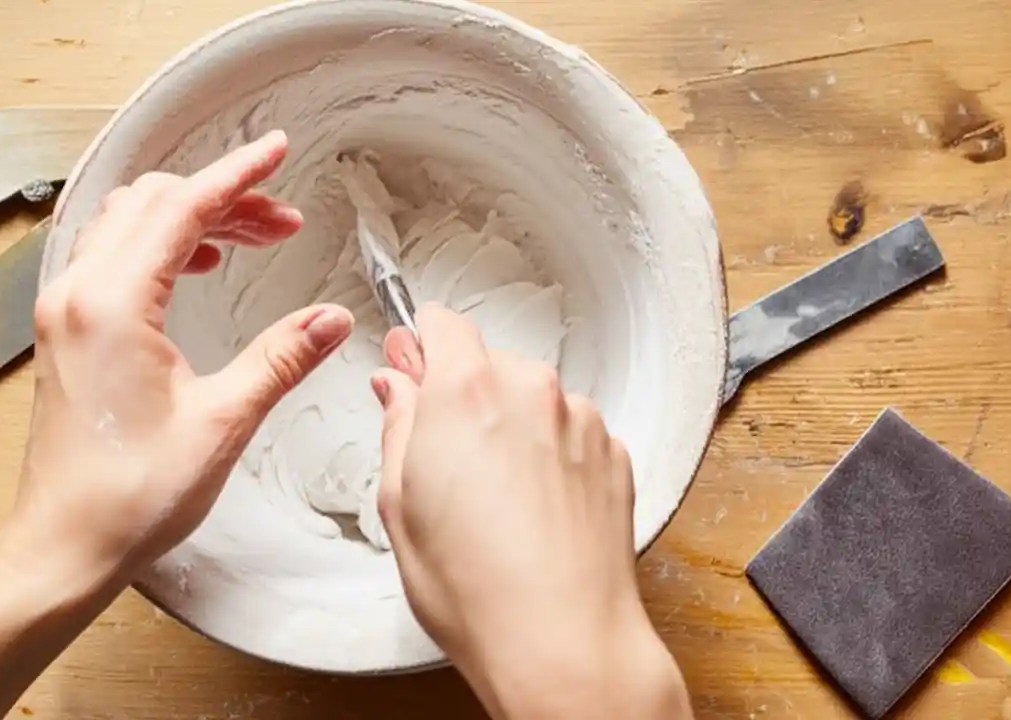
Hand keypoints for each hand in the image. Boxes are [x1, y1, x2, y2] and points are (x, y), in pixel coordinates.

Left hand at [1, 130, 354, 580]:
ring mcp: (65, 312)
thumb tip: (331, 318)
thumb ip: (281, 358)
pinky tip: (200, 265)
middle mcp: (78, 294)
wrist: (65, 547)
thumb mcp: (223, 421)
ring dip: (192, 217)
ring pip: (129, 225)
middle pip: (154, 204)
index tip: (277, 151)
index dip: (238, 175)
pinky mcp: (66, 333)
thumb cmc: (130, 495)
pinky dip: (161, 244)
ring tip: (253, 237)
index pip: (182, 207)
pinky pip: (111, 256)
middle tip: (284, 219)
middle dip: (224, 197)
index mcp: (113, 305)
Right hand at [372, 306, 690, 719]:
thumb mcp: (399, 504)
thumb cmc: (477, 588)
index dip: (420, 347)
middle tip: (447, 461)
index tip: (411, 368)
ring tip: (496, 501)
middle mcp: (530, 390)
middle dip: (464, 397)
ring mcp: (580, 420)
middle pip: (488, 362)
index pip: (441, 323)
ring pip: (533, 399)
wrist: (564, 639)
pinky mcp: (614, 452)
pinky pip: (571, 433)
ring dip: (513, 428)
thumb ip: (398, 426)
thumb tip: (396, 390)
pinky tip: (535, 511)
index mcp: (466, 390)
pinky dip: (553, 456)